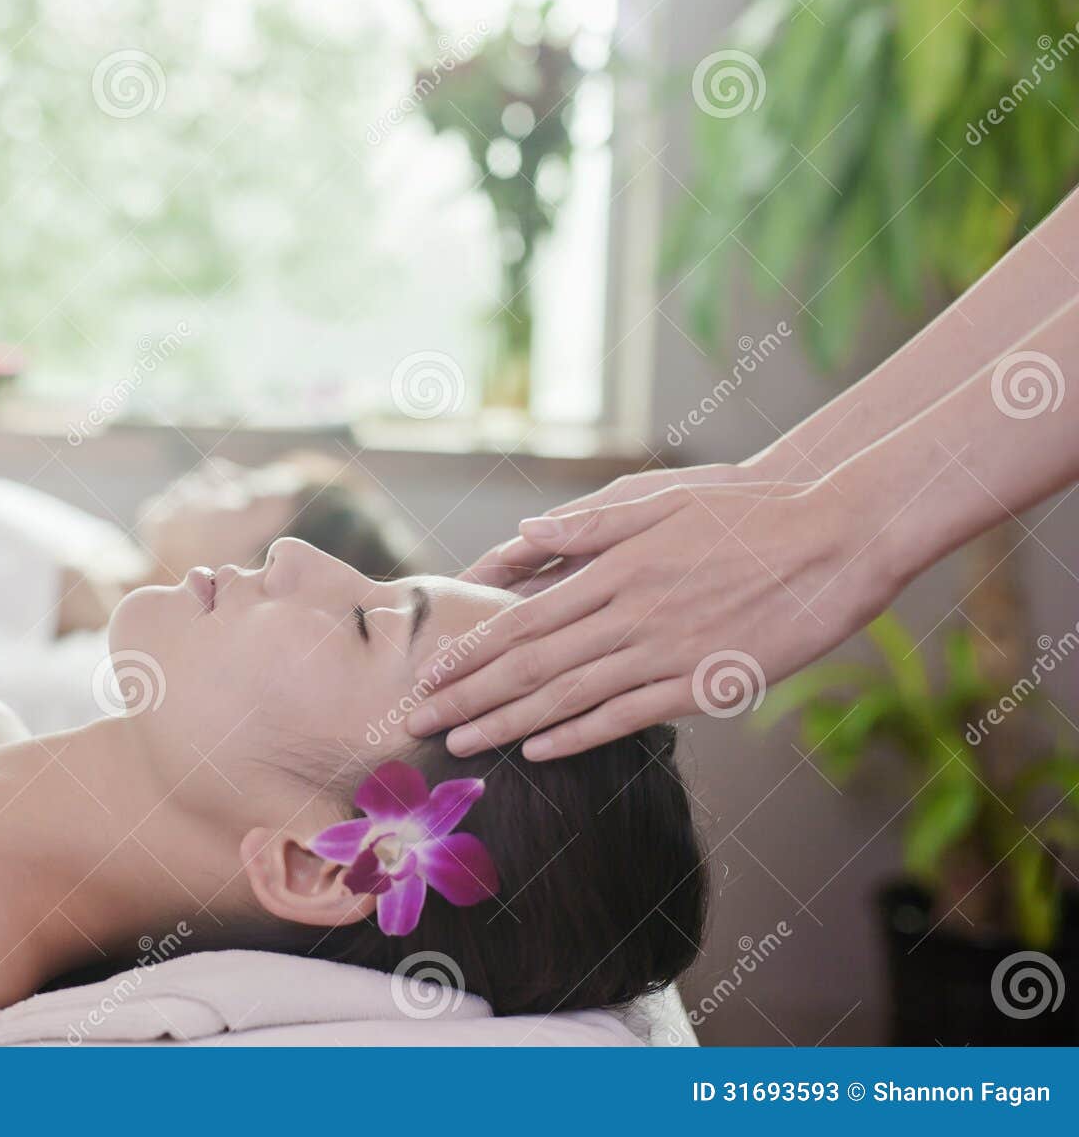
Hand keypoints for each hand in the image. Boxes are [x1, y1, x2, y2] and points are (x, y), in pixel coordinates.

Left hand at [408, 479, 900, 758]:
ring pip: (568, 697)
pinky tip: (539, 751)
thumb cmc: (751, 512)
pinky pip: (627, 717)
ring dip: (506, 725)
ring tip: (459, 744)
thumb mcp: (665, 501)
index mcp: (614, 571)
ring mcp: (665, 653)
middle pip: (529, 665)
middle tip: (416, 723)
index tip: (428, 675)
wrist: (837, 538)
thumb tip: (525, 537)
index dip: (470, 653)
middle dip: (466, 697)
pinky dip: (577, 736)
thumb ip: (590, 528)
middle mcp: (629, 614)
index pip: (522, 620)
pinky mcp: (703, 684)